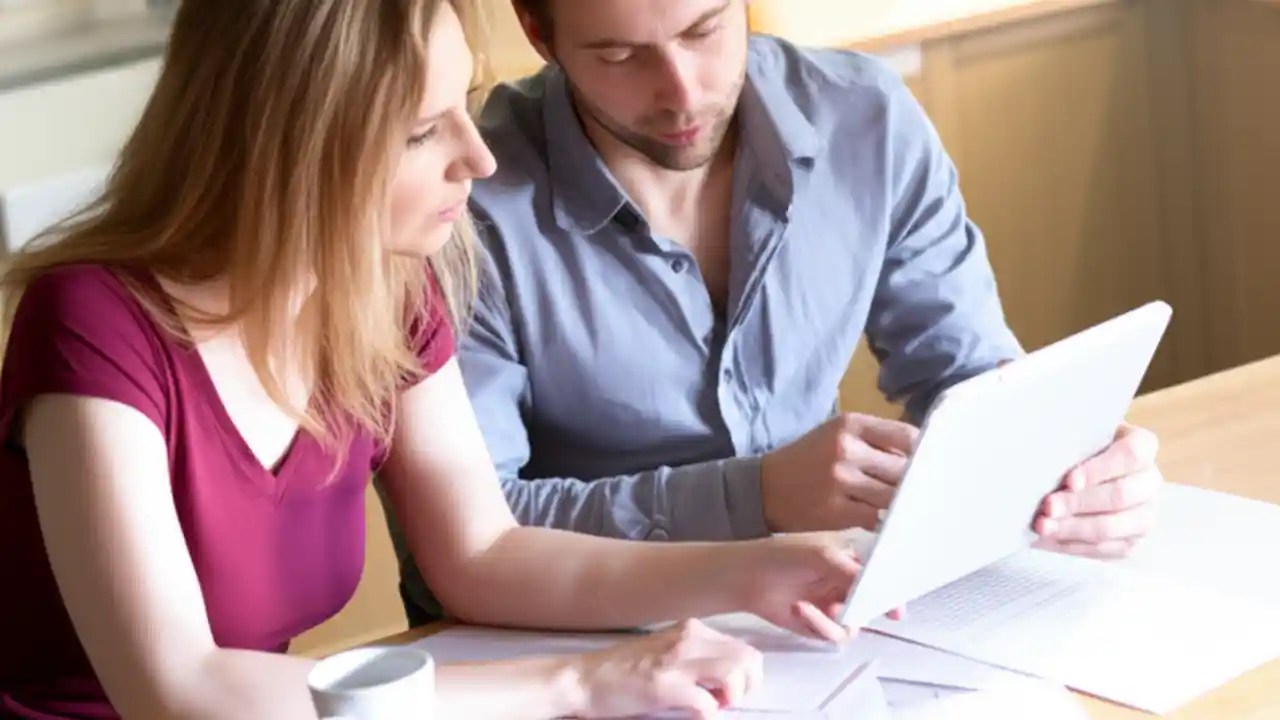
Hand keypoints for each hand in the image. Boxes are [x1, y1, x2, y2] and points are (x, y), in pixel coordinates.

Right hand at [574, 619, 763, 718]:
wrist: (585, 679)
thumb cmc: (624, 670)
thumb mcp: (665, 648)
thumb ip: (695, 653)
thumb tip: (727, 673)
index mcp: (690, 629)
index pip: (744, 648)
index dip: (745, 675)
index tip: (728, 690)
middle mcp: (688, 639)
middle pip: (748, 658)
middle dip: (746, 685)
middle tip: (726, 700)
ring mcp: (676, 661)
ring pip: (735, 674)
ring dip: (731, 696)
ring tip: (713, 705)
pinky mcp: (665, 687)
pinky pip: (707, 704)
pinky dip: (707, 714)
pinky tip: (694, 714)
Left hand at [735, 532, 901, 643]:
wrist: (748, 577)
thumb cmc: (784, 556)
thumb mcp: (823, 555)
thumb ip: (853, 571)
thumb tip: (877, 588)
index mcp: (851, 559)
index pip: (880, 576)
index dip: (891, 590)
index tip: (897, 606)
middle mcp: (847, 584)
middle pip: (873, 603)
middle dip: (871, 610)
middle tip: (867, 613)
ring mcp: (835, 605)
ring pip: (856, 623)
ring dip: (839, 619)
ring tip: (826, 609)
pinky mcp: (820, 625)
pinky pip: (835, 634)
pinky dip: (821, 625)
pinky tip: (802, 610)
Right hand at [760, 413, 918, 532]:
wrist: (765, 488)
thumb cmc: (807, 460)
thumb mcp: (836, 435)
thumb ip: (875, 441)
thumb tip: (922, 457)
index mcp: (851, 424)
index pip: (907, 436)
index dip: (925, 453)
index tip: (932, 465)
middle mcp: (846, 449)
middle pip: (904, 469)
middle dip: (914, 483)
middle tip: (924, 493)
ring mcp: (841, 481)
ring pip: (892, 496)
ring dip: (900, 504)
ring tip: (905, 508)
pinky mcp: (835, 512)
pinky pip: (876, 519)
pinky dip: (882, 521)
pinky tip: (881, 520)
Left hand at [1034, 423, 1162, 556]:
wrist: (1078, 475)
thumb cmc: (1074, 448)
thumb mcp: (1075, 435)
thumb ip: (1069, 440)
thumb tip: (1040, 455)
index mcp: (1143, 445)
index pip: (1131, 454)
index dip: (1101, 468)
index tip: (1070, 480)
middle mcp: (1149, 481)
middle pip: (1121, 495)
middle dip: (1079, 502)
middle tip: (1048, 506)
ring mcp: (1144, 515)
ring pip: (1112, 526)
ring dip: (1073, 528)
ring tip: (1043, 526)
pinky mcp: (1131, 542)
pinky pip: (1104, 548)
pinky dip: (1073, 544)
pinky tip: (1050, 538)